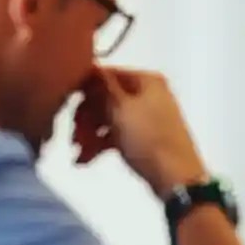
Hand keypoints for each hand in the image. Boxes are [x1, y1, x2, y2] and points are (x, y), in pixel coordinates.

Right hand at [72, 66, 206, 196]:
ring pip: (110, 119)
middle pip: (106, 99)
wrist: (176, 178)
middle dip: (86, 119)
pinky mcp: (147, 138)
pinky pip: (118, 135)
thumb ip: (101, 87)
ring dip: (90, 135)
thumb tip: (89, 66)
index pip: (106, 76)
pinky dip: (102, 144)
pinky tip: (86, 159)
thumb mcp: (120, 109)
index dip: (84, 92)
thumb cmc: (149, 141)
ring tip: (80, 153)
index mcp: (147, 81)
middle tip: (75, 136)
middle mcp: (149, 94)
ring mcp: (149, 117)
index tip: (68, 108)